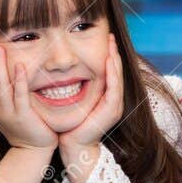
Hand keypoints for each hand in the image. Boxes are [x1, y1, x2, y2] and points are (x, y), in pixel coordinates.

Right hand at [0, 41, 56, 151]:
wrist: (31, 151)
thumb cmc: (23, 129)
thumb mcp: (7, 112)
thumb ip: (3, 96)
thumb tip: (2, 77)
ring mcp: (8, 112)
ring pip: (1, 85)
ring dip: (0, 65)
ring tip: (0, 48)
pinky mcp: (22, 116)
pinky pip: (20, 95)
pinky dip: (19, 80)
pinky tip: (20, 65)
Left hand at [59, 34, 123, 153]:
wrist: (74, 146)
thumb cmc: (70, 126)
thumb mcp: (73, 101)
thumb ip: (74, 87)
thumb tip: (64, 71)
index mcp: (106, 97)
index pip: (109, 72)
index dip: (108, 55)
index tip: (105, 39)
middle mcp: (113, 100)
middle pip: (116, 71)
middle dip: (114, 52)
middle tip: (110, 35)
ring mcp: (114, 105)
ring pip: (117, 77)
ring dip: (115, 59)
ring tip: (111, 44)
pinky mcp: (111, 110)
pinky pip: (114, 88)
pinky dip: (112, 74)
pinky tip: (109, 61)